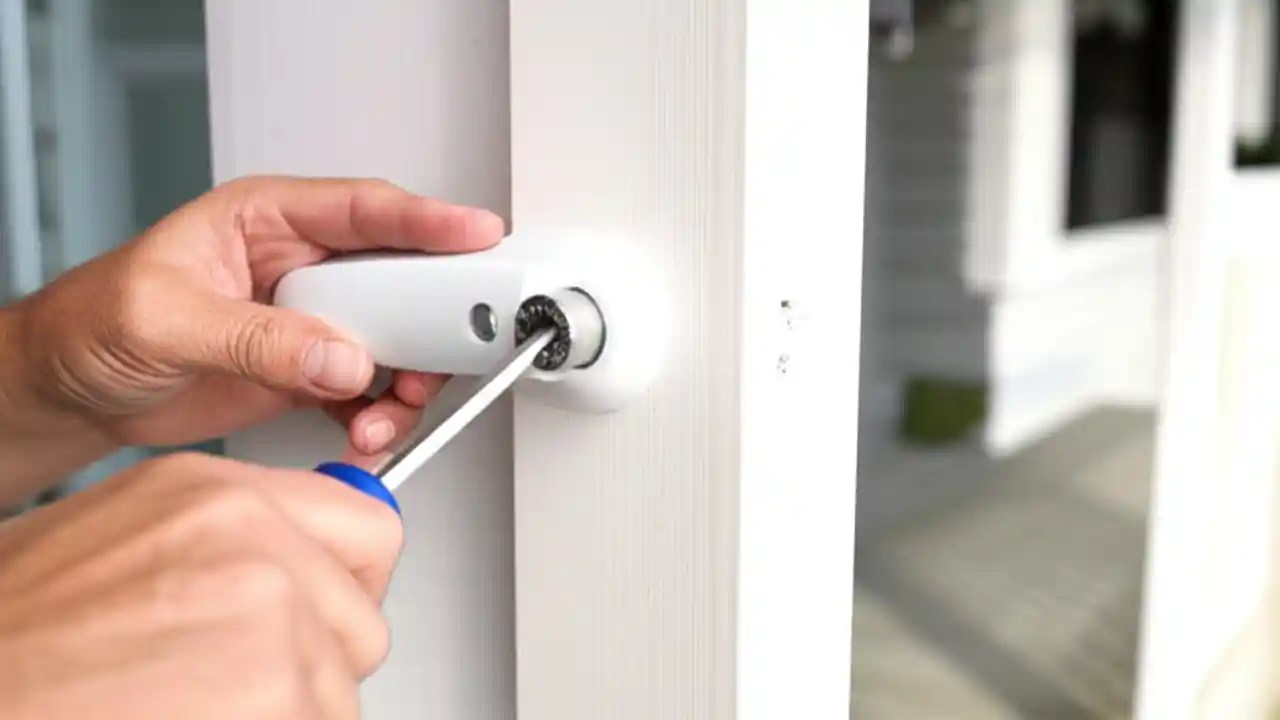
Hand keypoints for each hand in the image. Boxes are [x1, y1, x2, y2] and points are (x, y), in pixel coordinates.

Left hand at [0, 176, 503, 490]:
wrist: (70, 391)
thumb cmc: (93, 323)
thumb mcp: (164, 318)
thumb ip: (257, 338)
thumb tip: (339, 358)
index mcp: (269, 221)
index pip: (365, 211)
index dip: (430, 222)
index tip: (479, 235)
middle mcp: (301, 268)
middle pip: (399, 282)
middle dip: (431, 322)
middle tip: (445, 352)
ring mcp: (309, 323)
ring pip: (393, 344)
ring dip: (404, 385)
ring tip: (386, 414)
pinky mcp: (307, 373)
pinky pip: (367, 393)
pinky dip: (376, 419)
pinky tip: (362, 434)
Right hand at [0, 452, 402, 719]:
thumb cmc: (15, 638)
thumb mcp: (119, 541)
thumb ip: (225, 541)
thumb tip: (299, 565)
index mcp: (216, 494)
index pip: (366, 526)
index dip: (353, 583)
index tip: (336, 612)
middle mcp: (254, 541)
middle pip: (363, 621)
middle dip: (320, 665)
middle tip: (244, 685)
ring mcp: (273, 616)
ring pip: (340, 692)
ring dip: (286, 711)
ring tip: (195, 706)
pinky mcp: (278, 693)